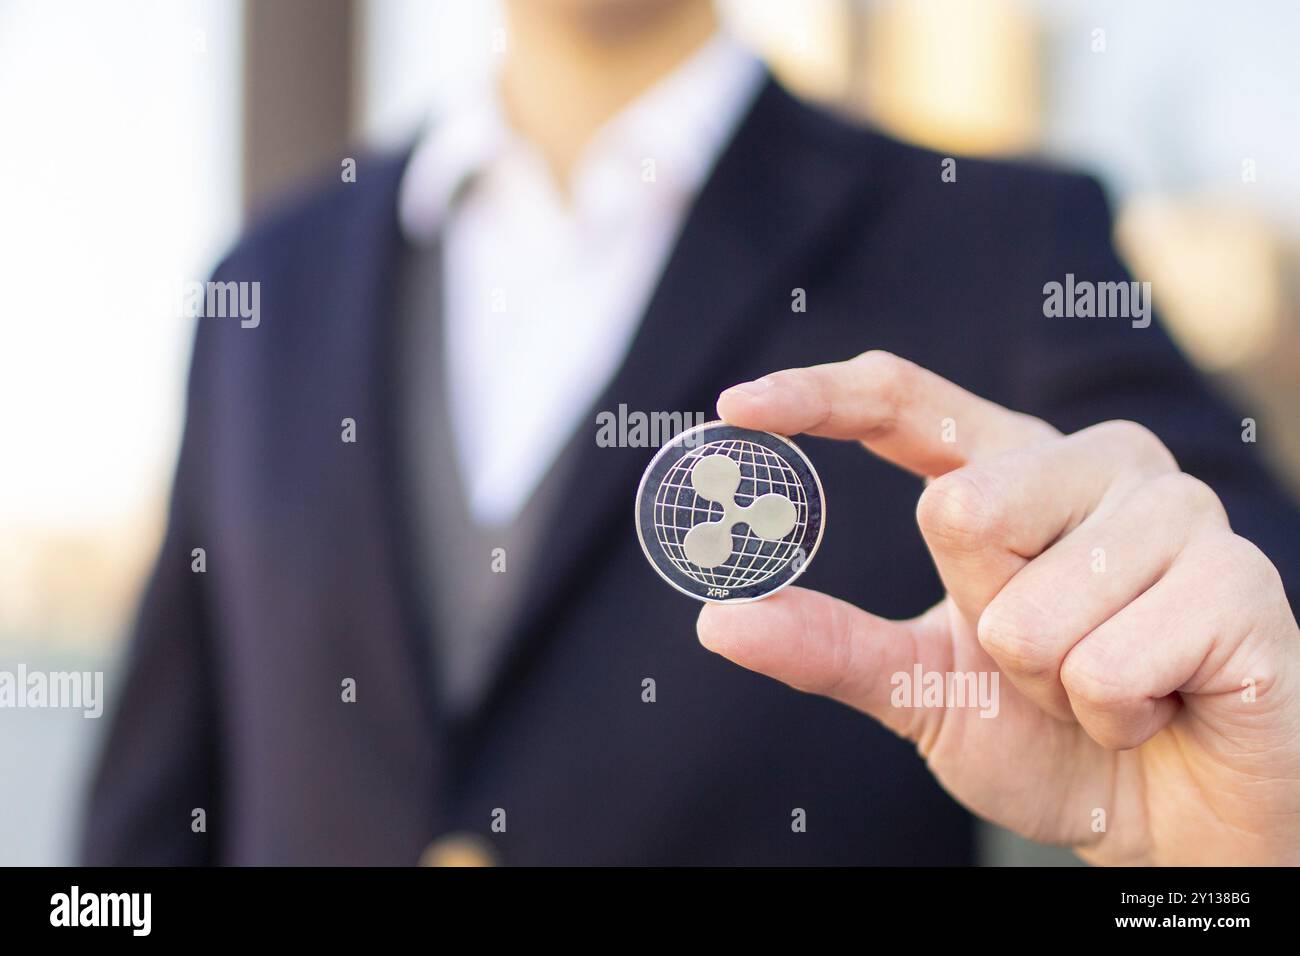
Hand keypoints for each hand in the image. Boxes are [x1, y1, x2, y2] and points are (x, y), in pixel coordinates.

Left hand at [697, 351, 1299, 864]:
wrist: (1165, 821)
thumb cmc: (1048, 738)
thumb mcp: (924, 689)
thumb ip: (830, 648)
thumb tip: (718, 621)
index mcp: (1012, 471)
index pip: (906, 399)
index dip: (819, 396)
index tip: (732, 406)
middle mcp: (1095, 466)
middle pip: (958, 511)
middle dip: (983, 624)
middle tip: (1046, 659)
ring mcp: (1178, 512)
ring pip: (1030, 607)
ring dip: (1052, 684)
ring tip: (1110, 686)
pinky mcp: (1240, 580)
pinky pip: (1109, 662)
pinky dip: (1116, 714)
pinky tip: (1164, 703)